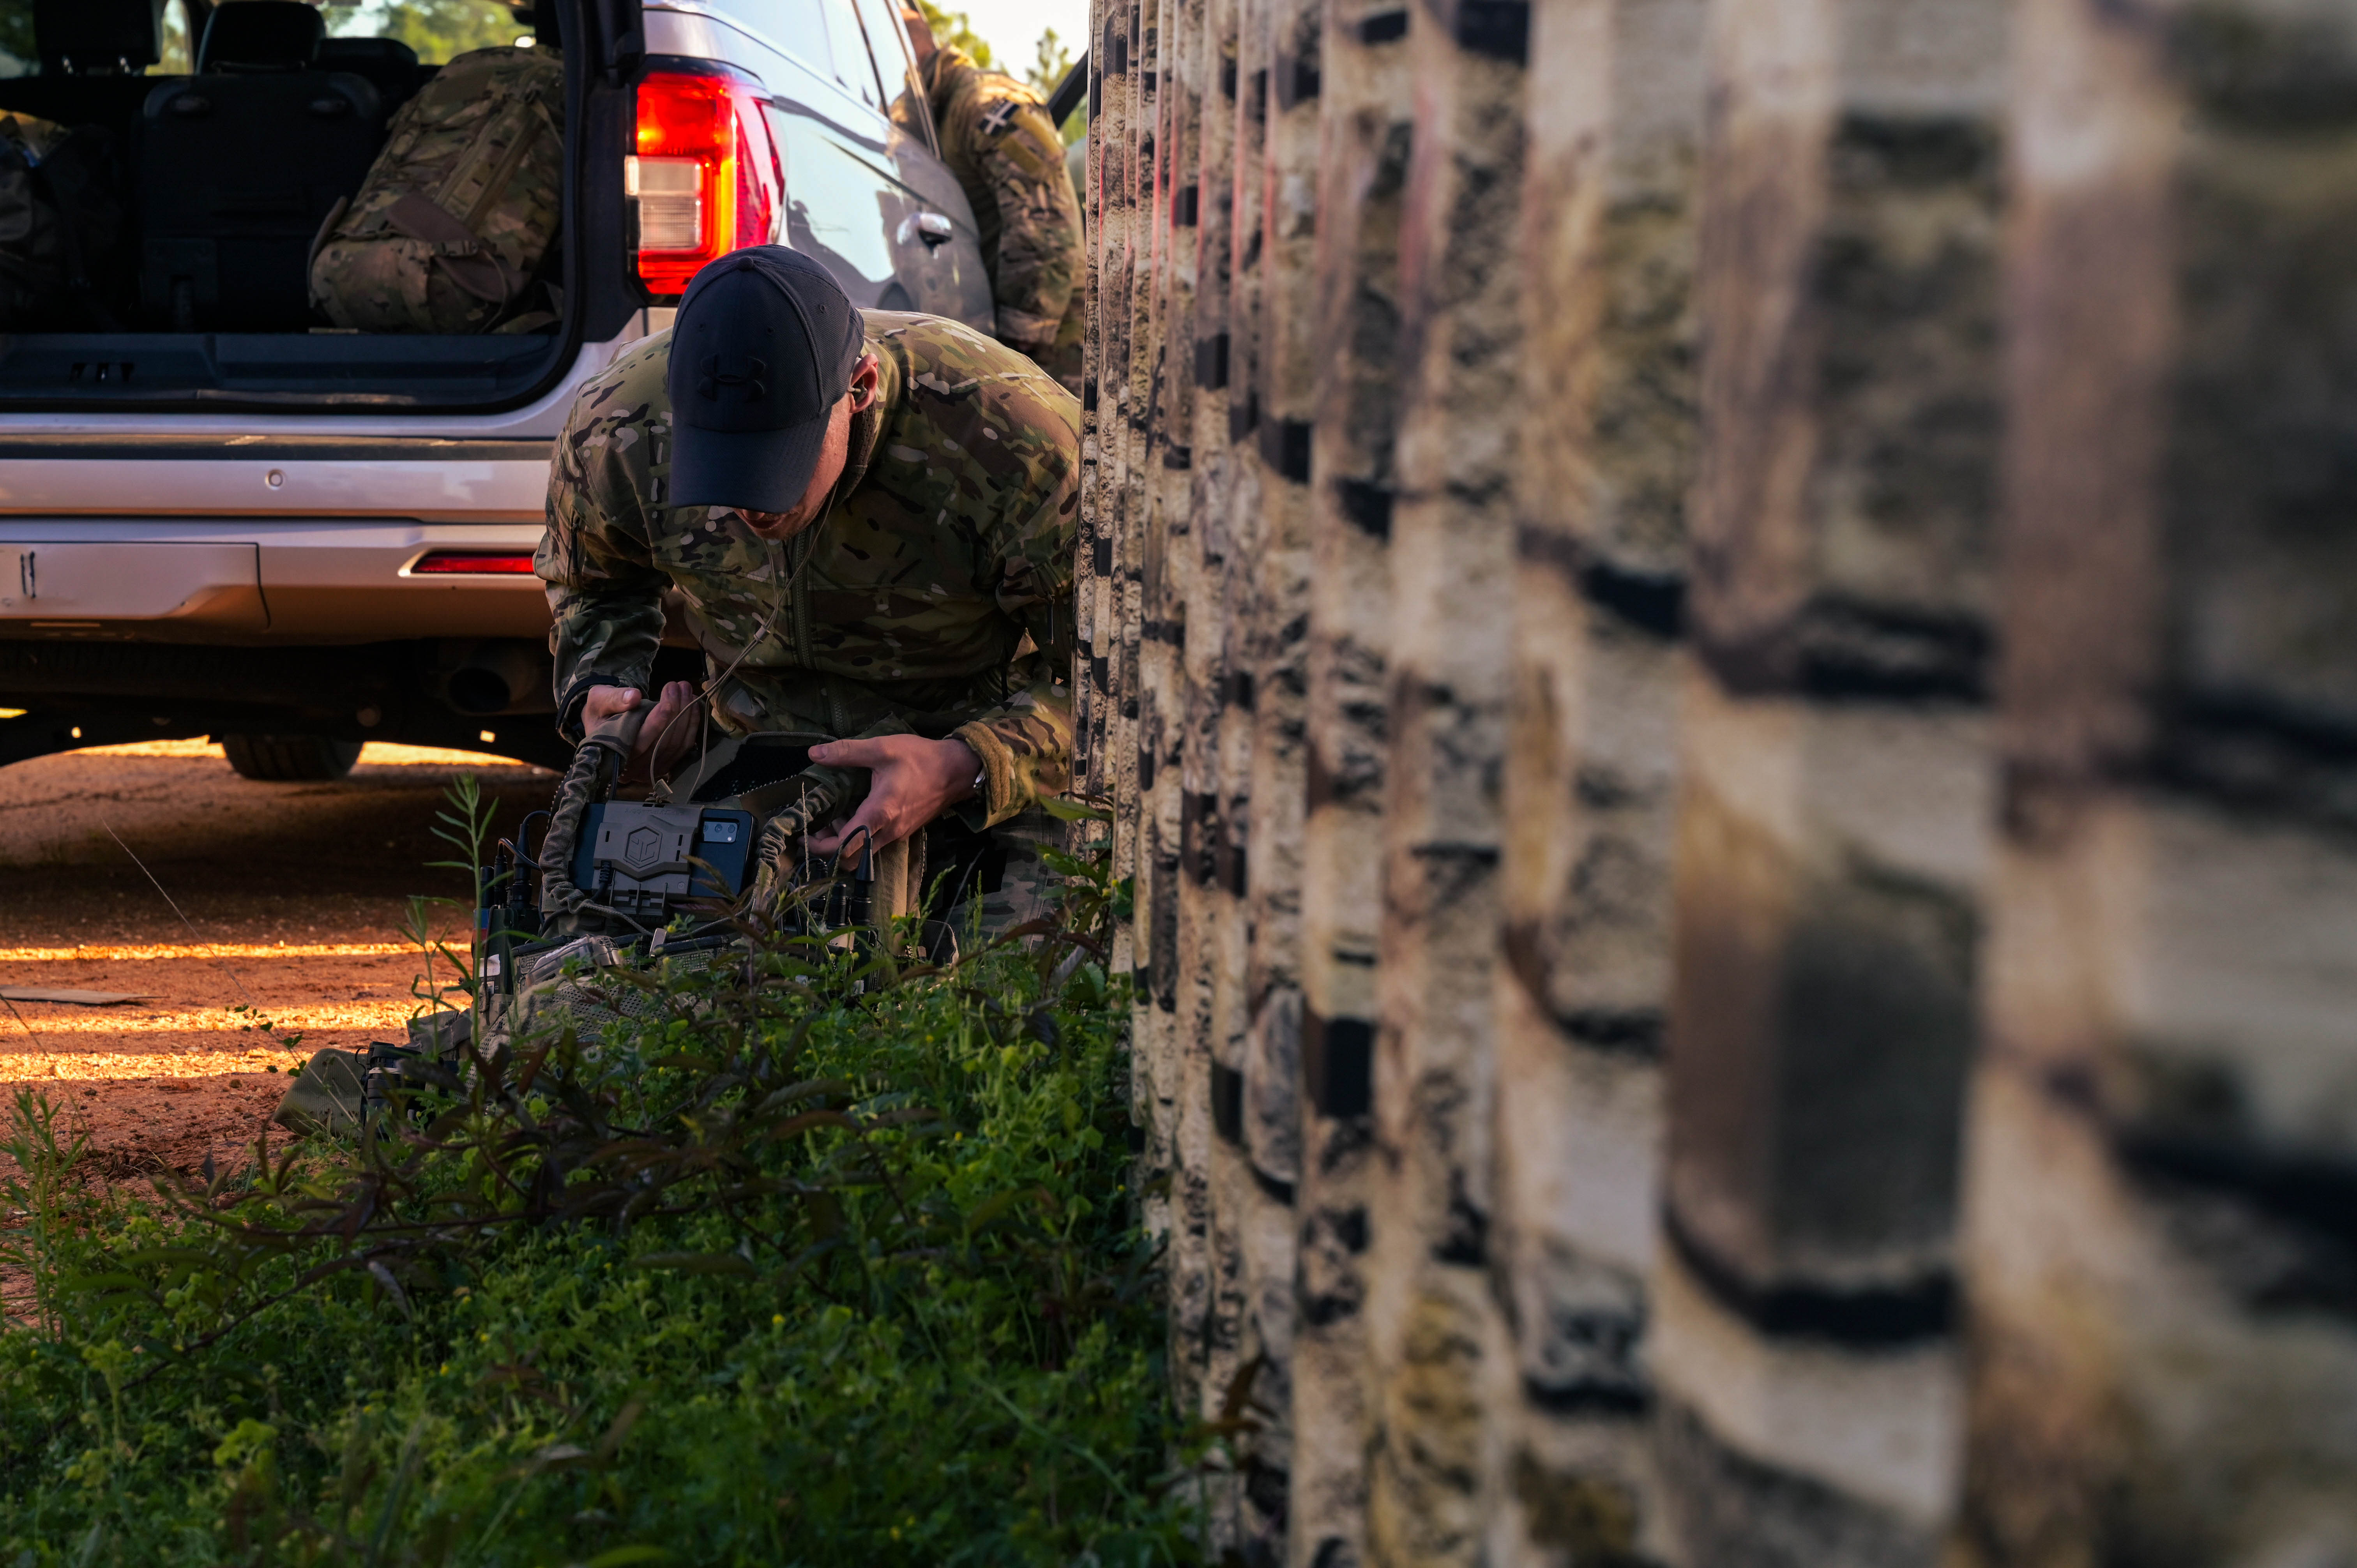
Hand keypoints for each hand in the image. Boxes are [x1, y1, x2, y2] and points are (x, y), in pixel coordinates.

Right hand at [581, 681, 699, 784]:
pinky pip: (684, 746)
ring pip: (677, 744)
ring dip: (686, 715)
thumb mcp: (599, 700)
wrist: (604, 722)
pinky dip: (691, 724)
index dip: (656, 723)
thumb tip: (634, 697)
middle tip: (680, 685)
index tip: (667, 701)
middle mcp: (634, 769)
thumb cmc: (600, 711)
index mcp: (613, 756)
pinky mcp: (665, 763)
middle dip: (676, 712)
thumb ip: (614, 699)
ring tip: (687, 689)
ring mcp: (652, 769)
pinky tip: (693, 704)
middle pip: (663, 743)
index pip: (639, 744)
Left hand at [804, 734, 980, 855]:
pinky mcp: (903, 832)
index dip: (821, 847)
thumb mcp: (882, 748)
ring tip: (835, 816)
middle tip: (817, 829)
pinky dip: (860, 835)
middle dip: (830, 850)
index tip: (804, 836)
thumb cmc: (921, 759)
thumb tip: (814, 753)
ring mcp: (897, 835)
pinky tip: (856, 811)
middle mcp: (888, 831)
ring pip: (863, 853)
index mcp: (880, 813)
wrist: (958, 770)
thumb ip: (847, 752)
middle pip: (852, 860)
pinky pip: (875, 843)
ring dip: (845, 841)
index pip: (846, 846)